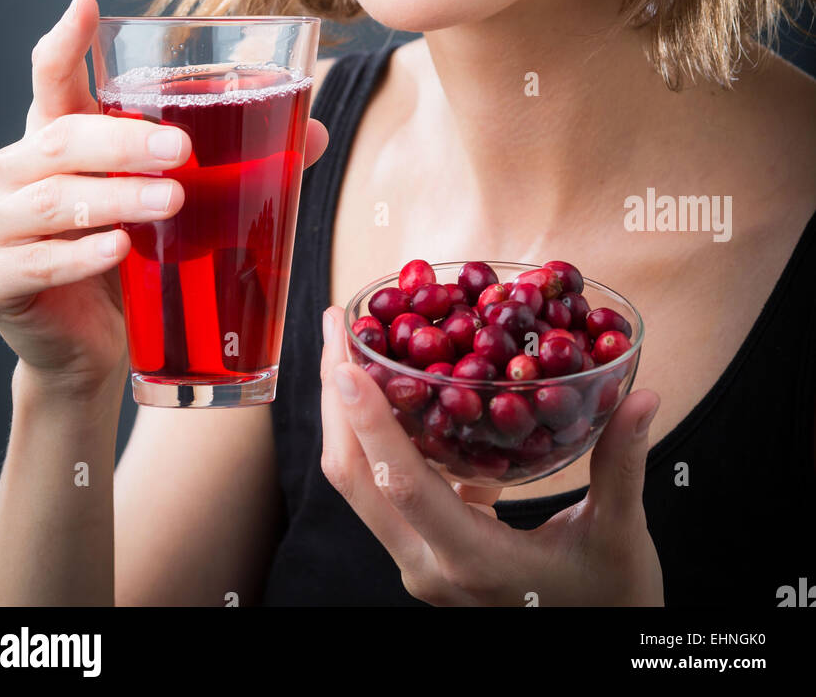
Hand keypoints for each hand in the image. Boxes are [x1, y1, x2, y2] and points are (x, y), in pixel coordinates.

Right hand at [0, 0, 329, 397]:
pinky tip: (117, 250)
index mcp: (54, 139)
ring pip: (52, 200)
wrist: (90, 348)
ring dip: (115, 198)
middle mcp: (14, 172)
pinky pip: (37, 262)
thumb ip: (230, 163)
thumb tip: (312, 132)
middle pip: (59, 139)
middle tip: (181, 150)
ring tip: (170, 202)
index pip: (50, 78)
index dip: (64, 41)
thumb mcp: (171, 202)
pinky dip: (81, 257)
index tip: (87, 6)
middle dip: (122, 142)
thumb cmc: (129, 261)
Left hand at [320, 305, 663, 605]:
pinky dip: (377, 440)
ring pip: (359, 484)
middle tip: (336, 325)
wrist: (598, 653)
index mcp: (472, 558)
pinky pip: (383, 491)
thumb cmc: (609, 601)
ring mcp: (420, 563)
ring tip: (349, 346)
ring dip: (349, 415)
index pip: (401, 483)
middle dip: (337, 398)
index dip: (369, 421)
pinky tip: (402, 396)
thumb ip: (622, 464)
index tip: (346, 363)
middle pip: (354, 476)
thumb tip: (641, 394)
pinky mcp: (424, 555)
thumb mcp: (619, 536)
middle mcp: (429, 565)